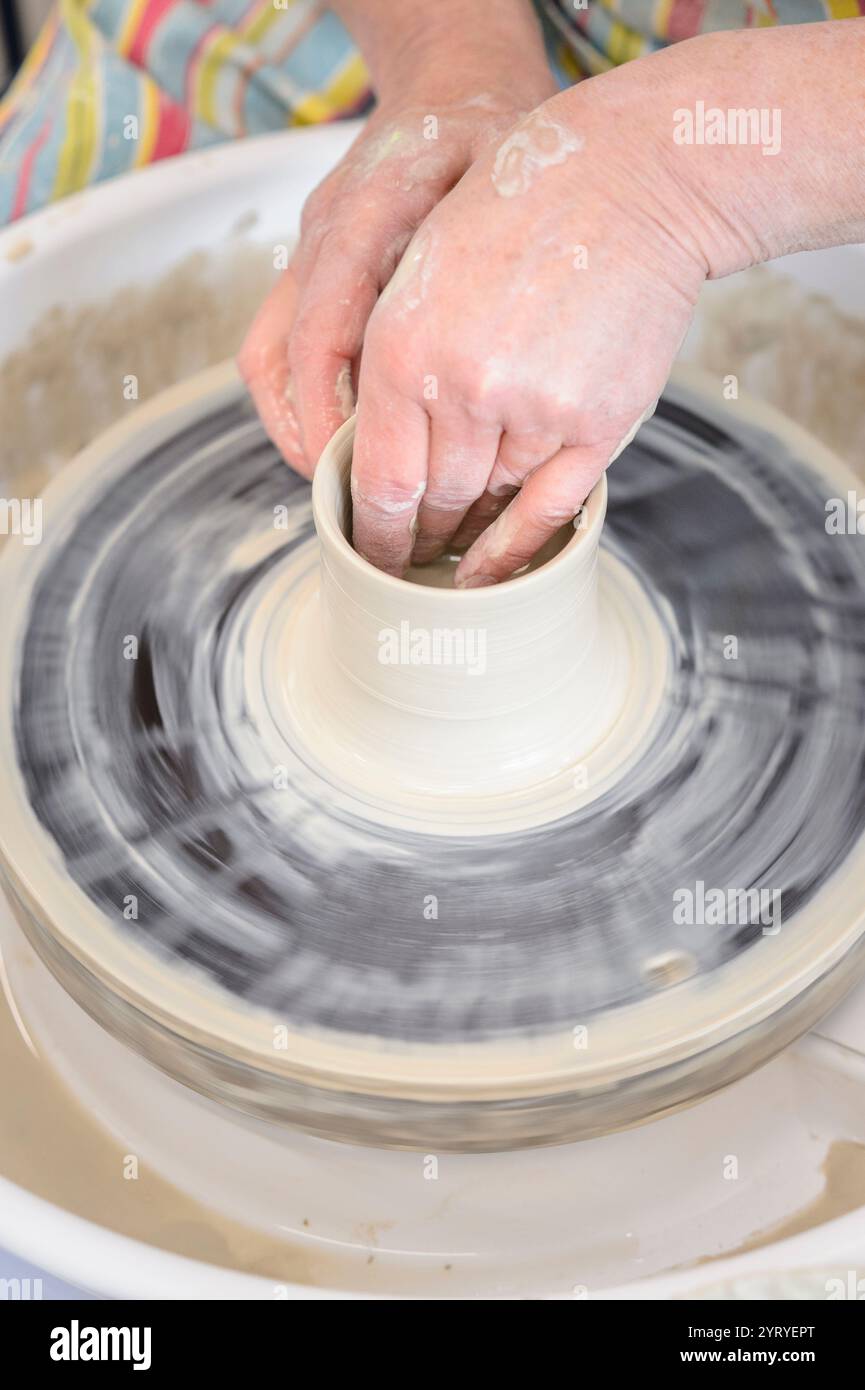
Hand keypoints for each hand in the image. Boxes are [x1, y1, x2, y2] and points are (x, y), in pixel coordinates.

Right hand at [238, 67, 555, 476]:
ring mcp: (309, 253)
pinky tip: (339, 449)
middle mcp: (324, 235)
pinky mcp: (312, 270)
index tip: (362, 479)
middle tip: (369, 513)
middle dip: (321, 447)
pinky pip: (276, 350)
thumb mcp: (511, 189)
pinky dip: (299, 408)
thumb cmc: (499, 134)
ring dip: (299, 433)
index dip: (334, 415)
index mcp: (369, 210)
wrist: (459, 82)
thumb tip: (476, 386)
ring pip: (269, 360)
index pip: (328, 330)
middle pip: (290, 358)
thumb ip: (482, 272)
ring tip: (345, 495)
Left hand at [349, 75, 712, 582]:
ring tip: (452, 547)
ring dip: (467, 530)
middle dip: (417, 535)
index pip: (379, 480)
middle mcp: (464, 384)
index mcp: (401, 346)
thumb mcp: (422, 271)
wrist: (629, 181)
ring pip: (488, 500)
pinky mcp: (598, 419)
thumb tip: (378, 458)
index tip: (368, 553)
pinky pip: (548, 506)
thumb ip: (392, 363)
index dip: (372, 532)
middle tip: (407, 555)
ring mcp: (535, 406)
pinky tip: (490, 572)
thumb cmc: (516, 212)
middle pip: (432, 499)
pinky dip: (516, 546)